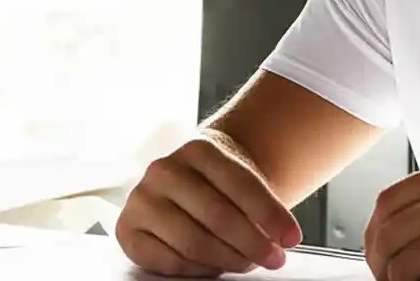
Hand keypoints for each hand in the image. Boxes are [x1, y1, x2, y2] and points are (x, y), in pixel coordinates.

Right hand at [116, 137, 303, 277]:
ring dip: (227, 259)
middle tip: (274, 258)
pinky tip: (214, 266)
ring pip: (193, 241)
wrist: (185, 181)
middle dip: (252, 243)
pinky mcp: (128, 229)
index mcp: (198, 150)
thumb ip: (255, 206)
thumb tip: (277, 241)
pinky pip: (168, 260)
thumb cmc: (220, 185)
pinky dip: (196, 269)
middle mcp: (165, 170)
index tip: (292, 237)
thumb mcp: (240, 181)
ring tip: (247, 262)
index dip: (270, 214)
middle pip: (217, 216)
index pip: (241, 184)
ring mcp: (142, 199)